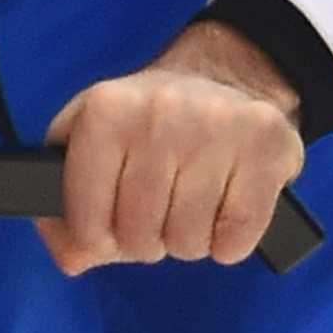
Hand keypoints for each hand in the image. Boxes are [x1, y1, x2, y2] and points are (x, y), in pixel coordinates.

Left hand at [36, 21, 304, 272]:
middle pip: (140, 235)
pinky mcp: (268, 147)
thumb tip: (72, 256)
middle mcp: (160, 113)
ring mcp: (218, 128)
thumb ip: (64, 201)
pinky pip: (235, 241)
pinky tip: (223, 211)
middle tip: (156, 211)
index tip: (106, 228)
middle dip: (145, 240)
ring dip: (188, 241)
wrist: (223, 76)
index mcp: (106, 111)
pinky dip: (228, 243)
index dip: (96, 238)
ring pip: (189, 242)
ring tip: (190, 205)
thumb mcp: (88, 140)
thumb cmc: (146, 123)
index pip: (86, 220)